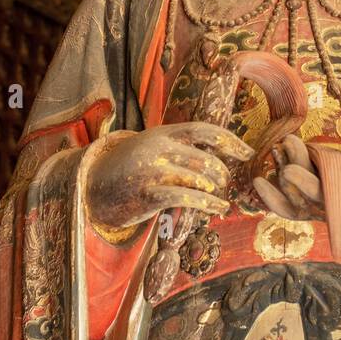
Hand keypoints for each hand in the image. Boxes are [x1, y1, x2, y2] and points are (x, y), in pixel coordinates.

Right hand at [86, 122, 253, 233]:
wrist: (93, 185)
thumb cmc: (131, 168)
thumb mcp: (153, 147)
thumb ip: (180, 146)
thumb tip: (219, 152)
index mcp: (163, 132)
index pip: (204, 130)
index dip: (230, 140)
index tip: (248, 152)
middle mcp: (159, 148)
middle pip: (206, 158)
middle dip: (222, 174)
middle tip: (226, 184)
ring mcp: (152, 170)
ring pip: (199, 179)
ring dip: (216, 191)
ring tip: (221, 200)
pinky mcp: (148, 194)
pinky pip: (187, 197)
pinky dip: (208, 204)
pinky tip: (218, 208)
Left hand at [255, 122, 340, 222]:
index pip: (327, 199)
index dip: (305, 185)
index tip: (286, 169)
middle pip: (308, 200)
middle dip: (294, 171)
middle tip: (287, 140)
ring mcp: (335, 208)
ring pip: (299, 208)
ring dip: (281, 185)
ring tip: (274, 152)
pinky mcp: (329, 200)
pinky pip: (298, 206)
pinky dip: (279, 197)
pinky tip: (262, 181)